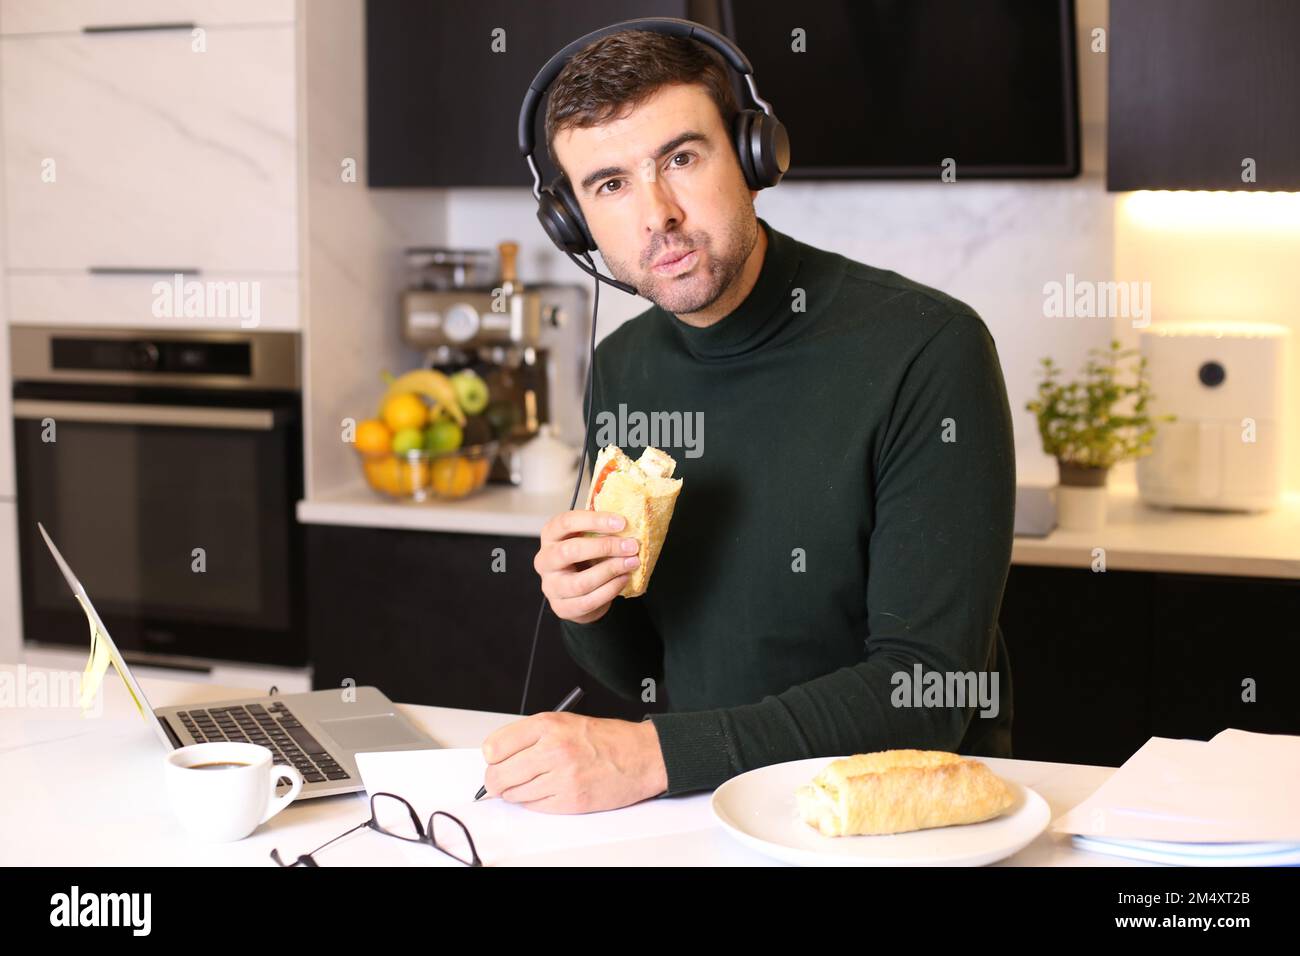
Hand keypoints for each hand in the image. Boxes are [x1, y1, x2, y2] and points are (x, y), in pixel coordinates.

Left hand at [480, 712, 667, 813]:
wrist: (641, 756)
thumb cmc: (605, 739)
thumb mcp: (564, 722)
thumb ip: (530, 736)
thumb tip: (496, 755)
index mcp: (548, 725)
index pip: (494, 746)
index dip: (492, 756)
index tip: (495, 759)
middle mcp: (553, 750)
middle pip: (498, 775)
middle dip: (495, 781)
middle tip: (501, 779)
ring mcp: (562, 778)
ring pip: (513, 794)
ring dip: (516, 792)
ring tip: (533, 781)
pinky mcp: (570, 801)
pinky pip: (534, 807)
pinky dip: (535, 802)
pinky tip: (549, 790)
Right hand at [535, 509, 639, 623]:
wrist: (576, 593)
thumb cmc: (583, 558)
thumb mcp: (586, 540)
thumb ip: (599, 531)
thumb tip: (627, 526)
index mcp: (550, 536)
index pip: (566, 522)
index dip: (594, 520)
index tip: (622, 522)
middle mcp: (545, 560)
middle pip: (570, 551)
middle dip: (604, 547)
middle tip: (631, 546)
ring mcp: (551, 586)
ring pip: (580, 582)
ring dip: (611, 571)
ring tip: (632, 563)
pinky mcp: (562, 607)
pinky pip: (588, 601)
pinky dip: (610, 589)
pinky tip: (624, 579)